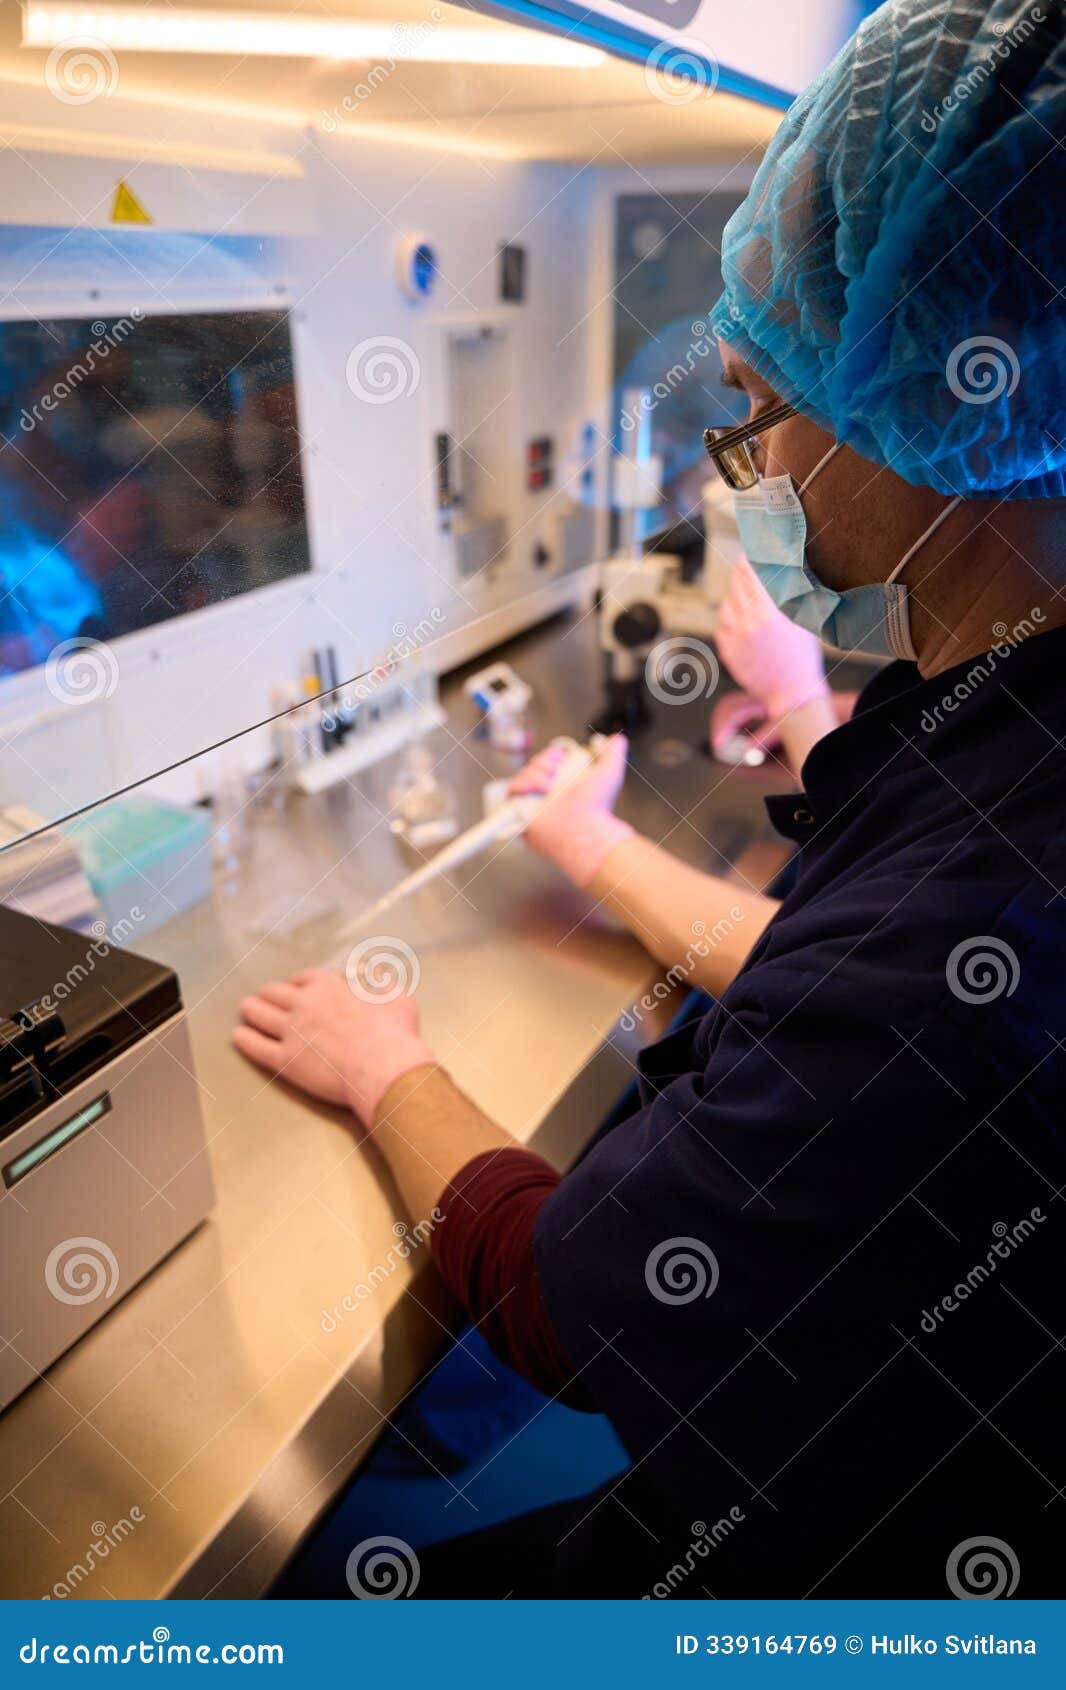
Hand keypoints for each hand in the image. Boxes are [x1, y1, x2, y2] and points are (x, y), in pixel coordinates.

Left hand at [232, 967, 434, 1126]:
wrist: (383, 1067)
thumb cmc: (394, 1034)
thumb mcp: (398, 1000)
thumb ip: (386, 987)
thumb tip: (382, 977)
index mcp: (328, 986)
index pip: (302, 978)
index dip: (294, 983)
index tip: (292, 988)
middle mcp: (303, 1004)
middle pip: (274, 993)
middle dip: (268, 995)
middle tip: (264, 999)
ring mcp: (290, 1032)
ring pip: (259, 1015)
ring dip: (251, 1011)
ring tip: (246, 1011)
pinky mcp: (284, 1060)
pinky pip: (256, 1046)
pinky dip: (245, 1040)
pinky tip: (238, 1037)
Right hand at [507, 734, 633, 887]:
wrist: (584, 829)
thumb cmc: (597, 806)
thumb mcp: (609, 772)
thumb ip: (614, 752)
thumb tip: (616, 738)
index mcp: (564, 781)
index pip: (548, 759)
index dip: (551, 754)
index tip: (559, 758)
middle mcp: (548, 792)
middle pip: (533, 764)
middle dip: (542, 763)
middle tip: (554, 774)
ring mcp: (534, 802)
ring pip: (522, 775)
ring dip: (533, 775)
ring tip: (547, 787)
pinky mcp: (521, 812)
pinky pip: (511, 792)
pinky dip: (520, 786)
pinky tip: (536, 792)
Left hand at [715, 556, 829, 722]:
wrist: (791, 692)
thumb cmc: (802, 657)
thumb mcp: (802, 620)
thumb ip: (790, 596)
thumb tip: (783, 570)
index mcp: (767, 613)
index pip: (750, 574)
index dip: (748, 560)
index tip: (748, 552)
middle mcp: (746, 623)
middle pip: (736, 585)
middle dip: (741, 574)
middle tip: (746, 569)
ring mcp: (733, 638)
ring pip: (726, 605)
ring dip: (735, 598)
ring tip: (748, 600)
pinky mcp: (726, 650)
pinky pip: (722, 625)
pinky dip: (730, 620)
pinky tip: (743, 622)